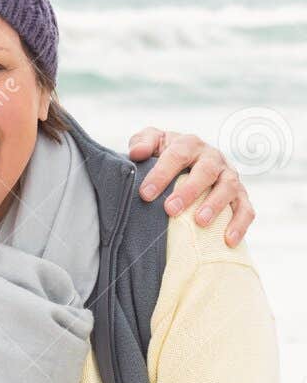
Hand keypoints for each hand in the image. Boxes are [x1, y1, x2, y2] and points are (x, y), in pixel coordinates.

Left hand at [127, 128, 253, 245]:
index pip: (177, 155)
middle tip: (171, 209)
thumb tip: (137, 153)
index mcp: (190, 145)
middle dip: (189, 191)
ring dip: (216, 205)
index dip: (162, 174)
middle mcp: (213, 158)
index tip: (146, 194)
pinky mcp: (240, 194)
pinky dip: (239, 223)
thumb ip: (142, 142)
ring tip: (201, 222)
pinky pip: (245, 208)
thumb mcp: (153, 143)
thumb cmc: (167, 154)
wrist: (190, 159)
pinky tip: (229, 240)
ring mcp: (229, 176)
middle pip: (206, 171)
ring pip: (229, 188)